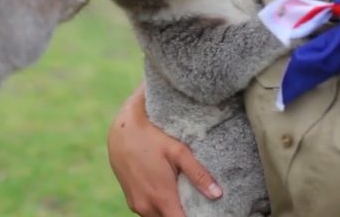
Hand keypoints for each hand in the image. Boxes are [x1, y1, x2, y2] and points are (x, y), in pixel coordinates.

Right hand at [107, 82, 222, 216]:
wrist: (122, 130)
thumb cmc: (152, 138)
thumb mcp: (178, 151)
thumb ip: (198, 174)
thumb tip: (217, 194)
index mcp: (161, 197)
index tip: (205, 210)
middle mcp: (146, 206)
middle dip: (184, 214)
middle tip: (196, 202)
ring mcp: (136, 205)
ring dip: (171, 213)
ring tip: (183, 196)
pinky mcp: (131, 200)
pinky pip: (149, 213)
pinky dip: (160, 209)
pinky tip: (167, 193)